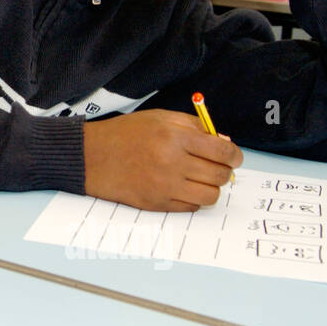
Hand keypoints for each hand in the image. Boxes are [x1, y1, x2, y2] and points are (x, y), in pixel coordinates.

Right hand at [83, 110, 241, 210]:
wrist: (91, 157)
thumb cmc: (125, 134)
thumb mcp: (159, 118)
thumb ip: (194, 126)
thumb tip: (225, 143)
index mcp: (174, 137)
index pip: (222, 151)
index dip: (235, 155)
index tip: (234, 157)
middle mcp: (172, 162)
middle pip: (220, 175)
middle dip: (224, 171)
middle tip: (216, 167)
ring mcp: (164, 187)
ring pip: (210, 196)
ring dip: (211, 187)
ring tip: (200, 179)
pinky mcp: (157, 204)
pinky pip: (191, 207)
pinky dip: (193, 198)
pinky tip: (182, 187)